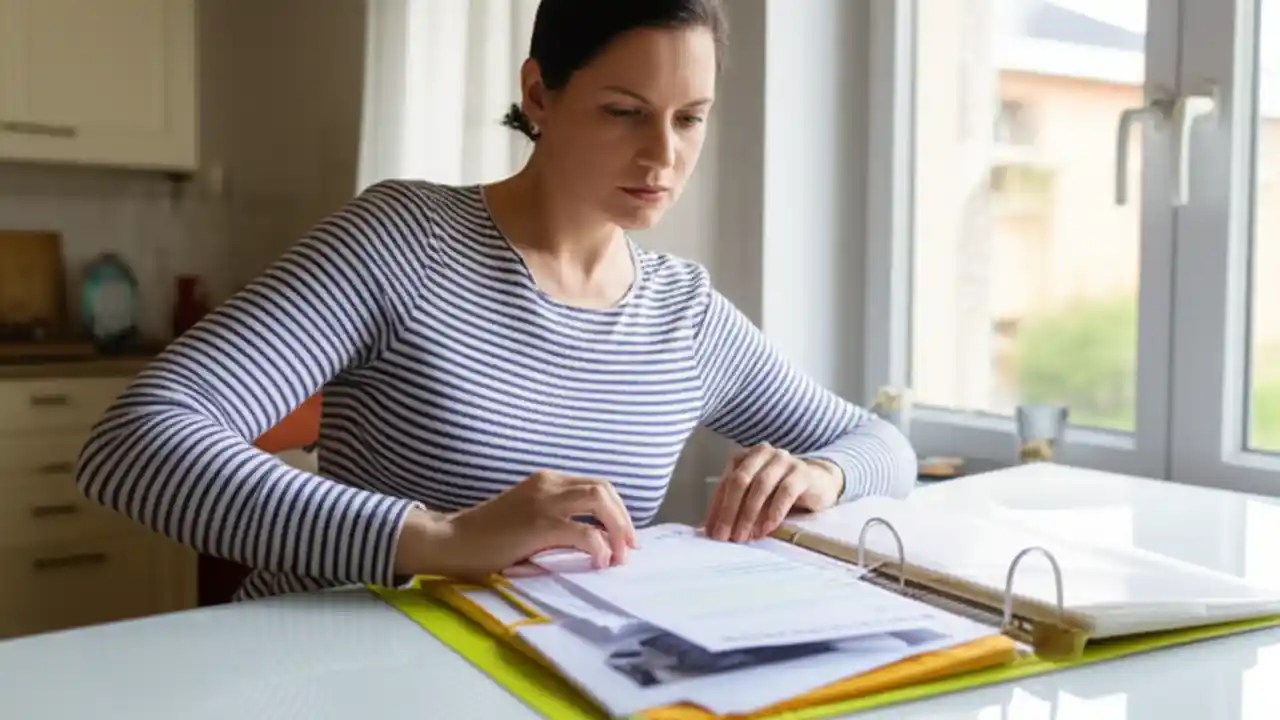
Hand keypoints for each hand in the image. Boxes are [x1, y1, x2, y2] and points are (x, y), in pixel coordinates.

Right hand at [394, 470, 636, 581]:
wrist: (451, 540)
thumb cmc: (487, 537)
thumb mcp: (528, 519)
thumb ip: (558, 520)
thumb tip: (596, 540)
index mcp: (548, 480)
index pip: (597, 485)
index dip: (618, 511)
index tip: (624, 538)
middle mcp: (549, 483)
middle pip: (605, 489)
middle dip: (624, 519)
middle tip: (629, 549)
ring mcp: (544, 500)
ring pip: (600, 501)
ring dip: (618, 529)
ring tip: (618, 556)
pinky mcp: (540, 524)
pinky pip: (585, 531)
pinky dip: (599, 546)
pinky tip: (598, 562)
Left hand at [703, 444, 844, 542]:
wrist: (819, 483)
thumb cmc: (780, 492)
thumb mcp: (755, 497)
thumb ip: (735, 507)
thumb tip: (708, 529)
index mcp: (745, 457)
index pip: (725, 482)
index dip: (716, 508)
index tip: (711, 532)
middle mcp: (762, 454)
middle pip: (740, 481)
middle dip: (729, 511)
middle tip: (725, 536)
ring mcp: (783, 460)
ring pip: (761, 485)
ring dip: (749, 514)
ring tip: (744, 536)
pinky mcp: (802, 472)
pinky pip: (785, 491)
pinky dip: (774, 511)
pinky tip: (767, 528)